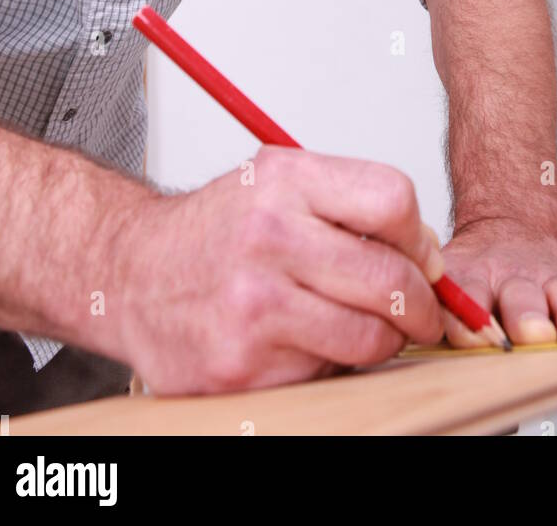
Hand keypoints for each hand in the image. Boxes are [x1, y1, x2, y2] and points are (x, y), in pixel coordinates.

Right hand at [113, 148, 445, 391]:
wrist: (128, 274)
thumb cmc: (214, 231)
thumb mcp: (277, 182)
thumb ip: (349, 203)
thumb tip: (427, 251)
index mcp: (284, 182)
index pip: (392, 200)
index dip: (420, 237)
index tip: (422, 257)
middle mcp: (268, 237)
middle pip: (391, 278)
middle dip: (421, 304)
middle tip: (420, 312)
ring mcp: (253, 306)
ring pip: (368, 338)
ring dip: (380, 340)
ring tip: (360, 327)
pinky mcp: (240, 366)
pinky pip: (323, 374)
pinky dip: (327, 364)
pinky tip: (301, 342)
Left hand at [438, 217, 556, 345]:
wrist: (504, 231)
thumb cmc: (473, 272)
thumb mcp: (441, 277)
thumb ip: (431, 301)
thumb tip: (401, 321)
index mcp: (470, 279)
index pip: (465, 294)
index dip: (466, 315)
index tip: (468, 333)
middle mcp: (512, 280)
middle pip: (520, 297)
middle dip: (526, 317)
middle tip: (531, 333)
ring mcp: (549, 282)